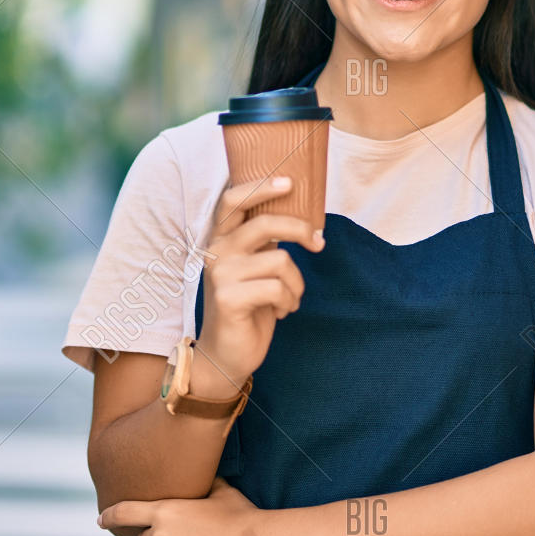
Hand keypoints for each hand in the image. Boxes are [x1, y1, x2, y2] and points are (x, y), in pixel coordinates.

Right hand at [193, 175, 323, 393]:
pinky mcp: (229, 298)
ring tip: (289, 299)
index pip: (233, 200)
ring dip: (296, 284)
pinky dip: (288, 301)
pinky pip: (277, 288)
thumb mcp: (256, 266)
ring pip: (280, 261)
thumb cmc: (248, 306)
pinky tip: (280, 312)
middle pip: (265, 223)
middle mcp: (216, 252)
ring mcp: (221, 274)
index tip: (290, 182)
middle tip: (318, 244)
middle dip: (300, 230)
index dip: (260, 186)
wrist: (227, 352)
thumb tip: (296, 212)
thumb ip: (265, 240)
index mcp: (221, 239)